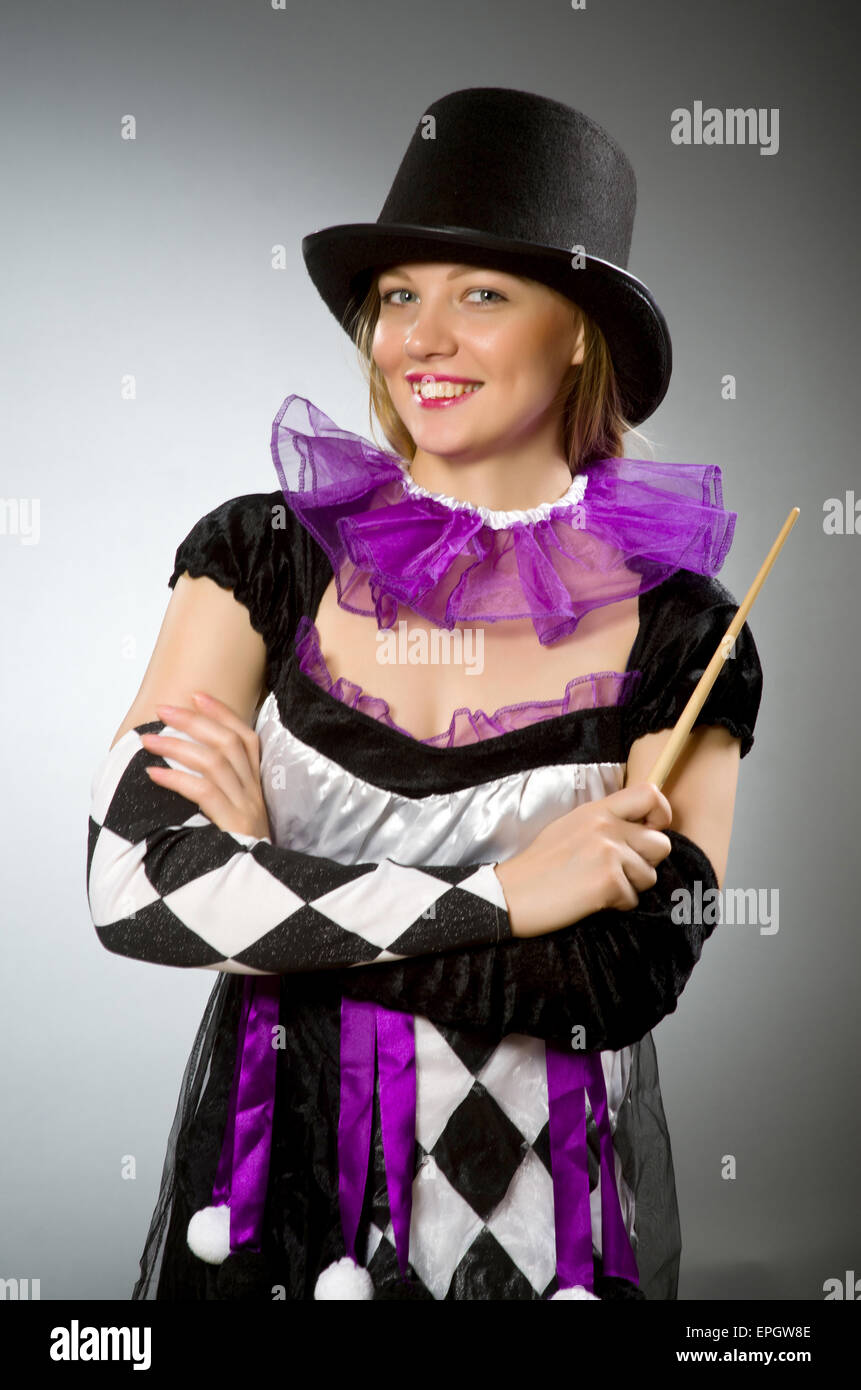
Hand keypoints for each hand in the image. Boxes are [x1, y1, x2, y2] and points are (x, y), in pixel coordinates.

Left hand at [139, 692, 271, 839]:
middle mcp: (254, 791)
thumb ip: (218, 792)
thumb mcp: (235, 818)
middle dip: (194, 721)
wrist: (259, 892)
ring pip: (214, 761)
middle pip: (228, 742)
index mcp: (256, 786)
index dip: (222, 713)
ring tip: (149, 741)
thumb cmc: (239, 853)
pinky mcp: (234, 825)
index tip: (197, 695)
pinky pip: (204, 792)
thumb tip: (178, 768)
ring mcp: (247, 807)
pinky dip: (177, 779)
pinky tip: (155, 775)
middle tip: (163, 710)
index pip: (245, 738)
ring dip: (177, 746)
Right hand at [493, 781, 672, 937]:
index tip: (649, 832)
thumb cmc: (540, 866)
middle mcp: (606, 826)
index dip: (661, 814)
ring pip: (650, 876)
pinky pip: (633, 898)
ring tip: (598, 885)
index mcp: (597, 810)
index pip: (650, 794)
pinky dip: (616, 905)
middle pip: (661, 843)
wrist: (511, 894)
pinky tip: (590, 899)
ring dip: (630, 887)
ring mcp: (607, 853)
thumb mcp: (571, 827)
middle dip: (646, 863)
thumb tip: (642, 829)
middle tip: (619, 871)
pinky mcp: (607, 882)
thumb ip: (607, 823)